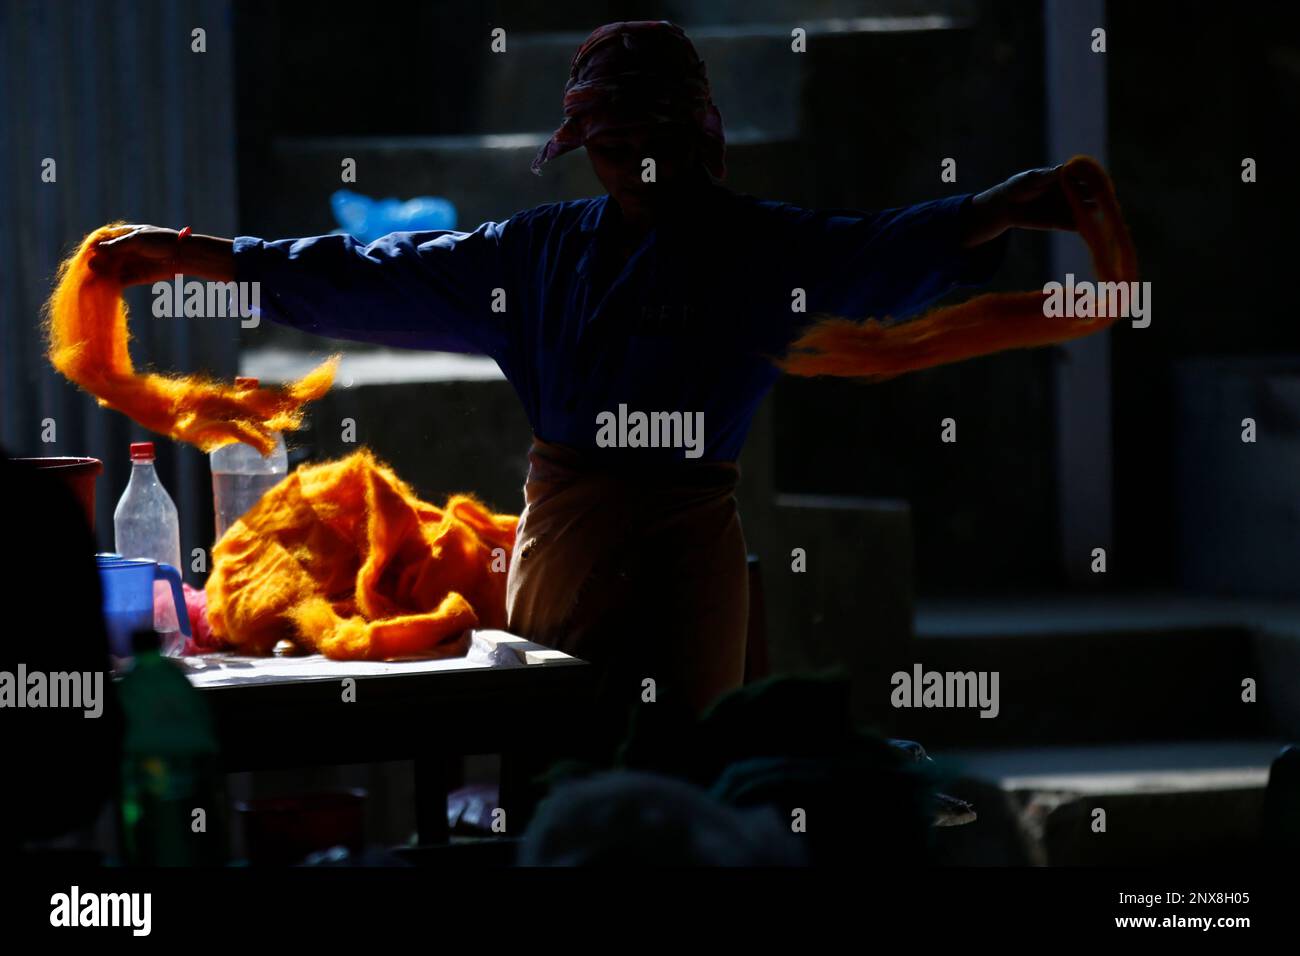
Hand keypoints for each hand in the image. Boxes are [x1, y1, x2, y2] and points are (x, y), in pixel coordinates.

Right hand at [89, 225, 234, 284]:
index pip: (103, 240)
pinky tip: (104, 287)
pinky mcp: (136, 277)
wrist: (182, 257)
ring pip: (111, 270)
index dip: (94, 247)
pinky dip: (113, 284)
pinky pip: (121, 281)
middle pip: (105, 257)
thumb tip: (96, 249)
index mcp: (123, 235)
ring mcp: (129, 263)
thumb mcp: (137, 240)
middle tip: (88, 269)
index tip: (86, 253)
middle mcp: (124, 250)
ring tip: (92, 280)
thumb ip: (118, 245)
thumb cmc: (160, 242)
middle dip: (96, 263)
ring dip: (102, 275)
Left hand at [962, 166, 1095, 246]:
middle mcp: (1070, 192)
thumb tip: (1062, 168)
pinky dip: (1081, 226)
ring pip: (1084, 210)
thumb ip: (1046, 176)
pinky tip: (1090, 229)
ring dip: (1092, 212)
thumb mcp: (1031, 179)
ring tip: (1102, 214)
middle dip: (1097, 195)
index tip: (1100, 180)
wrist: (1006, 206)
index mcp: (1065, 178)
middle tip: (1106, 198)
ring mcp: (1066, 208)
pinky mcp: (1060, 223)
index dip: (1093, 178)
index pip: (1084, 177)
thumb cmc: (1019, 186)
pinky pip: (1073, 225)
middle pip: (1089, 193)